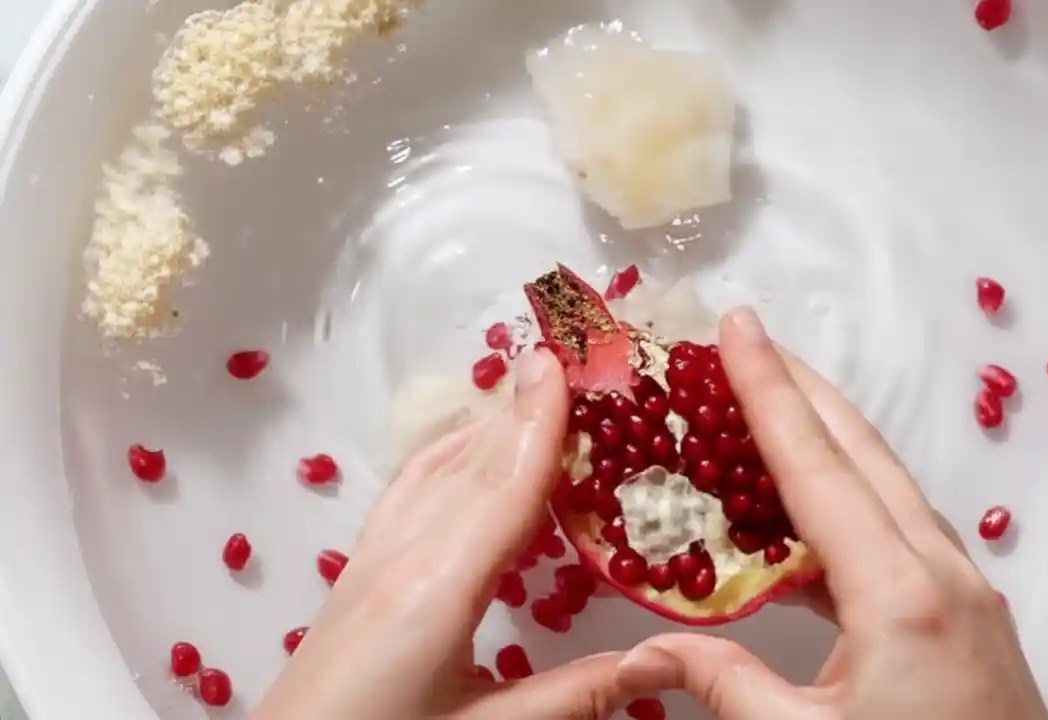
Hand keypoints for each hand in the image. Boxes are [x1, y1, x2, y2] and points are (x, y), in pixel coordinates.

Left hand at [254, 349, 672, 719]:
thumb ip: (570, 697)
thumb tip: (655, 662)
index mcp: (435, 593)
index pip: (501, 490)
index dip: (537, 424)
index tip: (563, 363)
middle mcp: (402, 558)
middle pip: (472, 464)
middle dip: (520, 405)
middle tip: (570, 352)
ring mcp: (374, 559)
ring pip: (438, 469)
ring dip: (489, 422)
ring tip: (534, 386)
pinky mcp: (362, 571)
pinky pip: (411, 489)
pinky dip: (450, 453)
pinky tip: (470, 444)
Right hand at [616, 308, 1047, 718]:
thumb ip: (724, 689)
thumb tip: (645, 656)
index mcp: (900, 595)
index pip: (817, 467)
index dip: (768, 392)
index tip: (737, 328)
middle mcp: (942, 575)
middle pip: (862, 455)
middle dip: (800, 391)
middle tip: (745, 343)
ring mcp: (966, 594)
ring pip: (888, 487)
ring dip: (828, 439)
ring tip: (769, 407)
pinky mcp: (971, 620)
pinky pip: (903, 531)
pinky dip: (851, 499)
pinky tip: (812, 514)